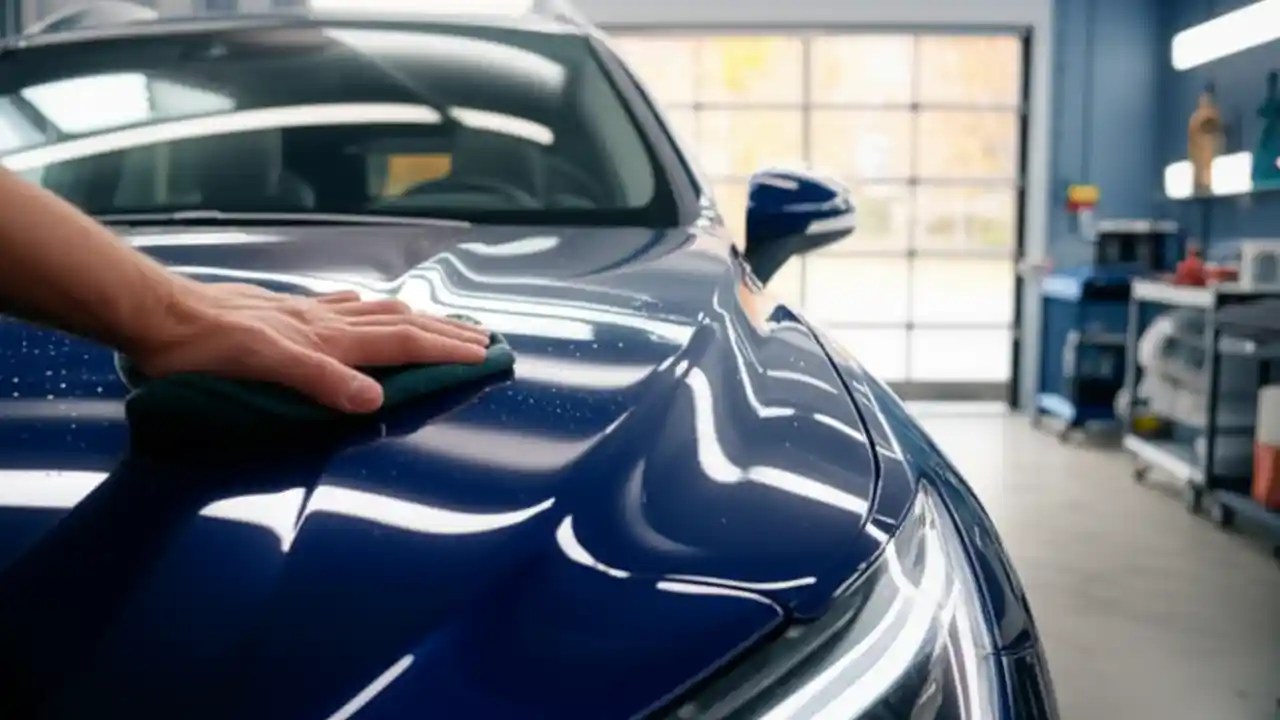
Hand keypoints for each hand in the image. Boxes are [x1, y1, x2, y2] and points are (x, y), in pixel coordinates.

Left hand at [127, 282, 489, 412]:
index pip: (402, 342)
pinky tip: (367, 307)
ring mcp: (306, 314)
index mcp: (327, 339)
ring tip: (444, 323)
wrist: (158, 314)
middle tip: (486, 338)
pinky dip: (371, 309)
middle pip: (401, 323)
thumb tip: (377, 398)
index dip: (446, 351)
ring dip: (419, 318)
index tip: (487, 355)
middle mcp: (325, 322)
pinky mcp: (284, 312)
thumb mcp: (260, 368)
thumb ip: (320, 381)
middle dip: (447, 332)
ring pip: (377, 312)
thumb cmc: (203, 350)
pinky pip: (343, 306)